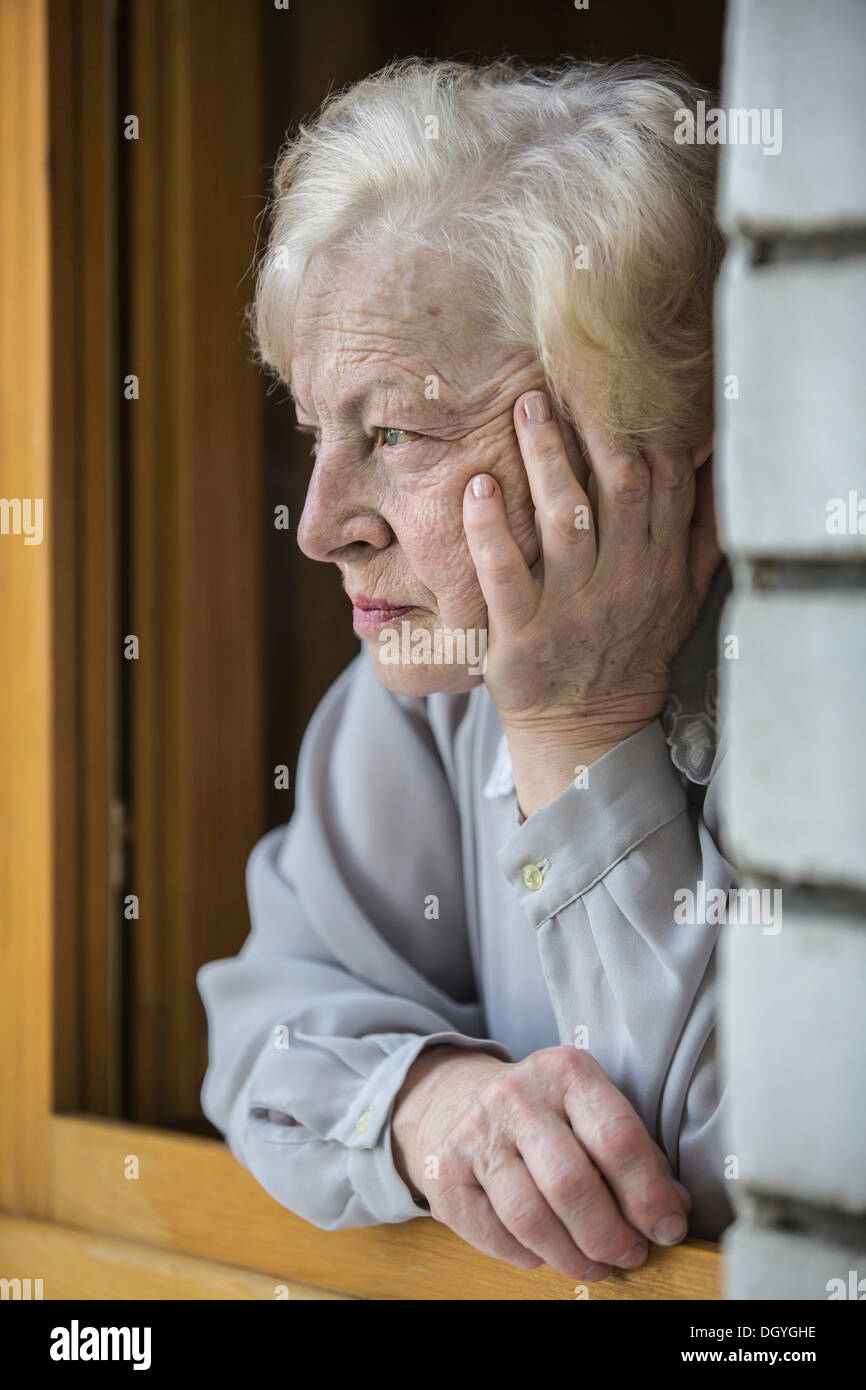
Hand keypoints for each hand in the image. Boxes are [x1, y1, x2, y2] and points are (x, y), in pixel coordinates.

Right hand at [390, 1043, 691, 1281]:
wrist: (458, 1101)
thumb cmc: (547, 1116)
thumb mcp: (592, 1112)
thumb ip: (636, 1157)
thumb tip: (671, 1214)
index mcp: (565, 1071)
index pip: (617, 1138)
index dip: (649, 1196)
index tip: (667, 1229)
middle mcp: (515, 1095)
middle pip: (571, 1184)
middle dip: (610, 1235)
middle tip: (630, 1254)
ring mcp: (473, 1132)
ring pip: (530, 1218)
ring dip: (573, 1256)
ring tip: (595, 1265)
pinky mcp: (443, 1172)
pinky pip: (494, 1235)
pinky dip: (528, 1256)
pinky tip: (545, 1251)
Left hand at [462, 390, 720, 808]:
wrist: (585, 728)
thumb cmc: (627, 648)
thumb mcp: (678, 597)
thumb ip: (699, 535)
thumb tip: (716, 467)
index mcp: (658, 566)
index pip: (664, 483)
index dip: (646, 428)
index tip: (622, 384)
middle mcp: (622, 581)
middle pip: (618, 488)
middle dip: (593, 429)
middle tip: (560, 381)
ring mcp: (571, 608)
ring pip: (563, 520)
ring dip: (544, 460)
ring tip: (523, 409)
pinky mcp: (522, 634)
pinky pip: (505, 574)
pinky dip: (490, 529)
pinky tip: (476, 487)